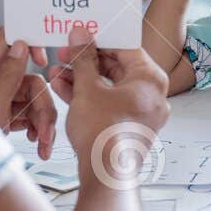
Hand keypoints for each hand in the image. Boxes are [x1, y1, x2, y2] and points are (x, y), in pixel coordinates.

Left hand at [0, 31, 56, 159]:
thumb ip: (8, 76)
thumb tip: (21, 46)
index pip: (5, 41)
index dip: (27, 42)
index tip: (42, 58)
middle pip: (28, 80)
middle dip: (42, 107)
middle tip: (46, 131)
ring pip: (32, 101)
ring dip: (43, 123)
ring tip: (43, 145)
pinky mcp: (2, 117)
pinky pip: (27, 115)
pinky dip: (36, 128)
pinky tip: (37, 143)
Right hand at [49, 25, 169, 184]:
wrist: (105, 175)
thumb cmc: (104, 133)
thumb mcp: (88, 88)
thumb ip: (83, 58)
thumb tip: (81, 35)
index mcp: (151, 79)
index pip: (126, 48)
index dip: (100, 39)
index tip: (81, 36)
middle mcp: (152, 95)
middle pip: (118, 67)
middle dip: (86, 61)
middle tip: (64, 53)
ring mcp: (142, 114)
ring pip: (110, 87)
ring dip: (83, 78)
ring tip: (57, 72)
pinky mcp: (130, 128)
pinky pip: (109, 104)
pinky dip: (89, 96)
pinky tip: (63, 89)